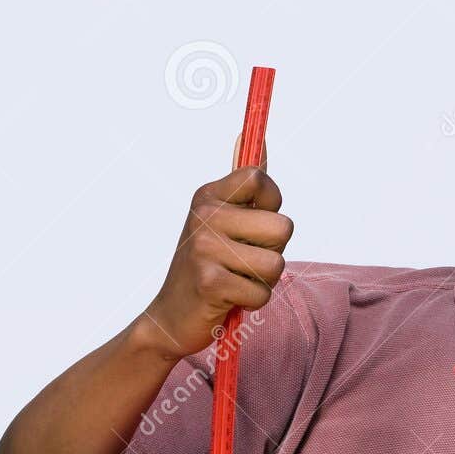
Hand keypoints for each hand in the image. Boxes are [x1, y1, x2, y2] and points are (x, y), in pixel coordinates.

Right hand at [133, 168, 293, 359]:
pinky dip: (252, 301)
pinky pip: (263, 291)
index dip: (271, 204)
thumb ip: (245, 183)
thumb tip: (253, 136)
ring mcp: (204, 248)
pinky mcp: (210, 282)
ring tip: (236, 278)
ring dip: (263, 280)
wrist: (171, 317)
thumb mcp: (224, 219)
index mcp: (209, 196)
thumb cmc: (210, 265)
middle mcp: (204, 216)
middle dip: (273, 251)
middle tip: (242, 260)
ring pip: (277, 263)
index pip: (260, 179)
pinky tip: (228, 298)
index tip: (252, 222)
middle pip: (283, 227)